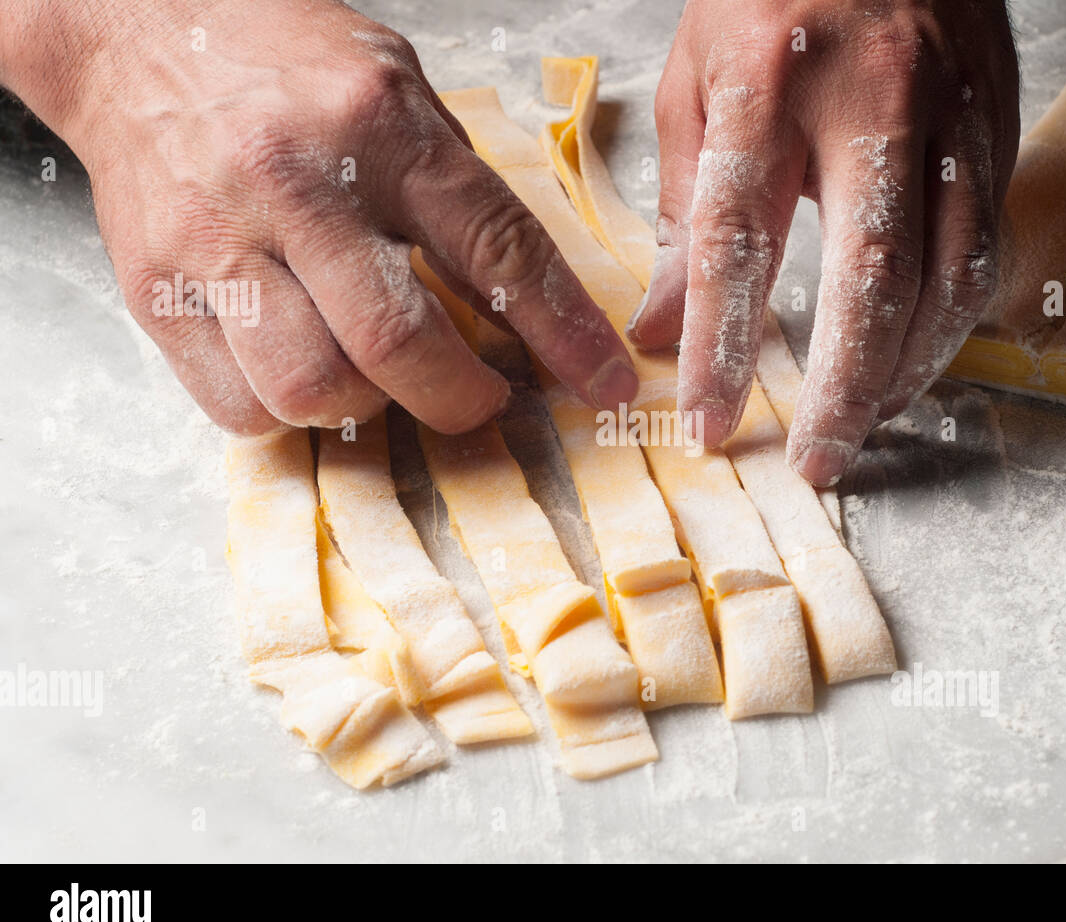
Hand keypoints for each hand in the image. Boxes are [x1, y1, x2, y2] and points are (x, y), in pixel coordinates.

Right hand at [1, 0, 637, 433]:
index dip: (563, 332)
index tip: (603, 383)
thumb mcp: (399, 91)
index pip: (496, 248)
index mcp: (378, 124)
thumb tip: (527, 307)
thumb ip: (459, 194)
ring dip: (367, 406)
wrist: (136, 32)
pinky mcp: (158, 290)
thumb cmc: (287, 64)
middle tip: (480, 397)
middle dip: (460, 398)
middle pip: (397, 342)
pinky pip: (237, 405)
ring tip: (375, 374)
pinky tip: (302, 367)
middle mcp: (297, 184)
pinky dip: (288, 414)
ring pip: (310, 387)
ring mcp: (218, 241)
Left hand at [635, 0, 1018, 483]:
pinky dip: (954, 321)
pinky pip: (987, 247)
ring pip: (950, 274)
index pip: (739, 240)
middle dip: (845, 387)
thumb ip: (679, 205)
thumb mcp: (696, 78)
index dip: (723, 343)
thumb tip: (658, 327)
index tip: (709, 420)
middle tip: (818, 461)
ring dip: (908, 368)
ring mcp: (952, 118)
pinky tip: (916, 356)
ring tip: (863, 421)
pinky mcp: (999, 131)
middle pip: (871, 276)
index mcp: (770, 87)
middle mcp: (872, 105)